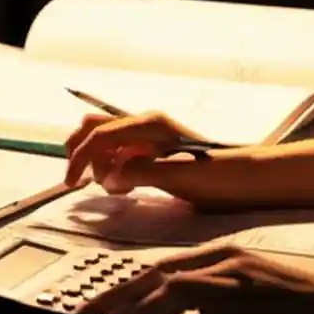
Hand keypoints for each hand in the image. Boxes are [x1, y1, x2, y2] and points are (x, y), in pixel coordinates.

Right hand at [63, 111, 205, 190]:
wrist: (242, 179)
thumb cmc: (214, 175)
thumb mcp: (176, 176)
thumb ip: (139, 172)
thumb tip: (111, 176)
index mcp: (149, 124)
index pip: (100, 135)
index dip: (80, 157)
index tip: (71, 184)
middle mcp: (145, 124)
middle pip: (94, 126)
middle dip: (81, 152)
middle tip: (81, 181)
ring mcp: (147, 137)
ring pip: (104, 142)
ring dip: (98, 164)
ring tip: (117, 189)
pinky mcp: (151, 150)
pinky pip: (119, 154)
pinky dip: (113, 168)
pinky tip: (127, 187)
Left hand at [74, 243, 313, 313]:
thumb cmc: (301, 305)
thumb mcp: (251, 285)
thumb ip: (213, 294)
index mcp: (225, 254)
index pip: (162, 266)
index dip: (126, 285)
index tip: (101, 301)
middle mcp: (226, 265)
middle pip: (157, 276)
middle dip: (118, 297)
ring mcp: (237, 288)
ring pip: (173, 293)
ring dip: (142, 313)